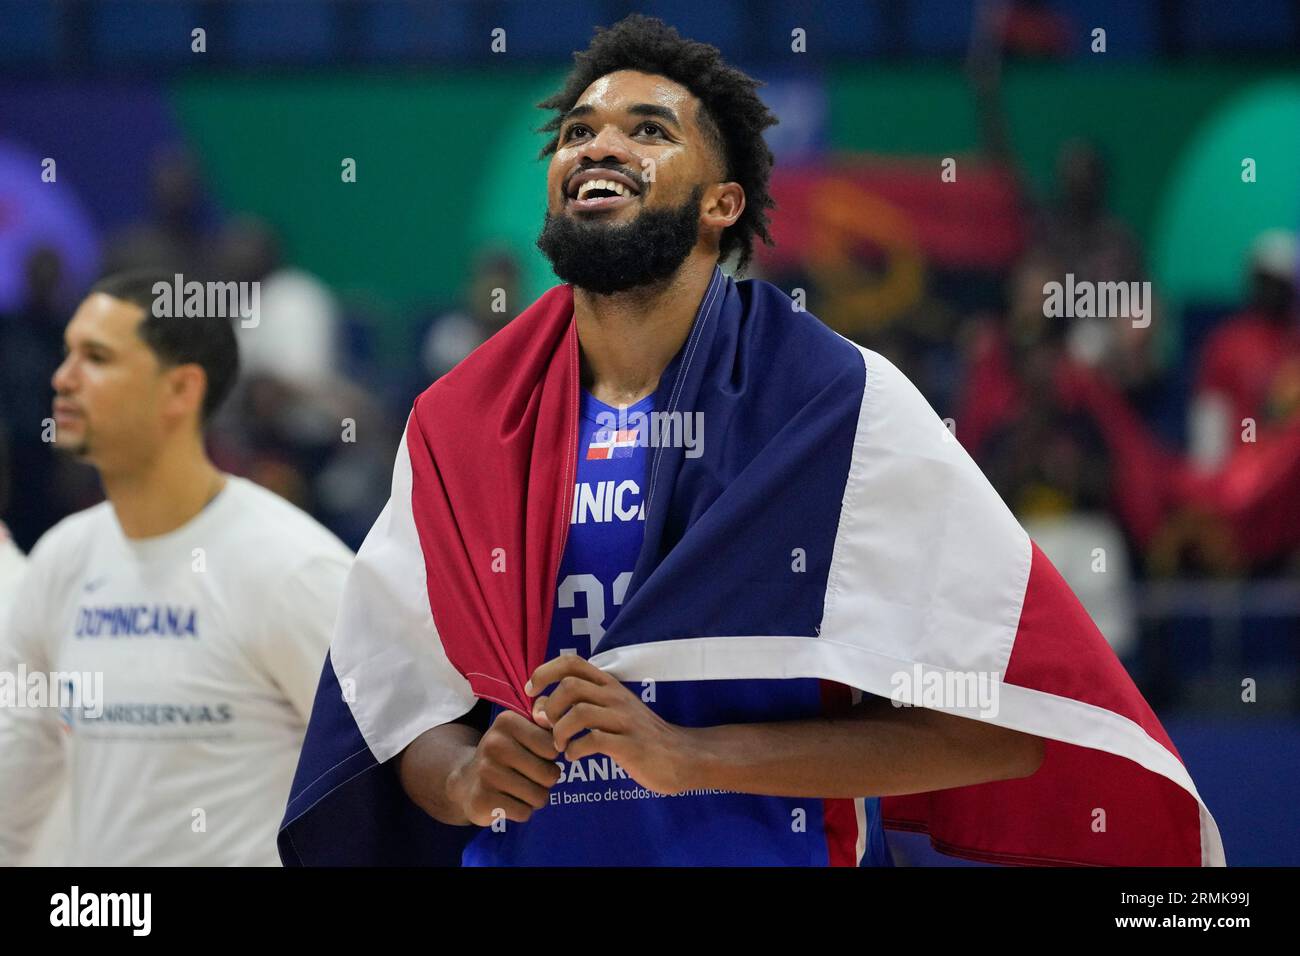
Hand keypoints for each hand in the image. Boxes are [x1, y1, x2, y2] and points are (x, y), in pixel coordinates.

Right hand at [446, 709, 561, 825]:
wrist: (466, 781)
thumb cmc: (506, 757)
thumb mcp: (521, 732)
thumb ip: (544, 725)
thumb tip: (557, 734)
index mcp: (507, 722)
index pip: (552, 747)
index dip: (551, 757)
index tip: (536, 755)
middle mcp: (494, 744)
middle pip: (549, 774)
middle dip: (546, 781)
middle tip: (529, 777)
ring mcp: (486, 772)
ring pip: (539, 796)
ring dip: (535, 798)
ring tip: (519, 789)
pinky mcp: (482, 800)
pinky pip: (524, 813)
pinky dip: (522, 811)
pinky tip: (508, 801)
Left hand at [526, 655, 696, 794]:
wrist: (681, 756)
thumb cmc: (638, 735)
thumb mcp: (610, 712)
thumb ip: (577, 705)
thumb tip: (539, 706)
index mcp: (609, 685)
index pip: (571, 662)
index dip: (544, 672)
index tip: (531, 692)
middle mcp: (615, 696)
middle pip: (570, 686)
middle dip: (550, 707)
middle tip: (548, 727)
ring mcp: (624, 720)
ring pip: (579, 712)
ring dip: (559, 732)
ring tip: (560, 746)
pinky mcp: (629, 744)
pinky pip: (593, 741)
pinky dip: (575, 750)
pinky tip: (574, 757)